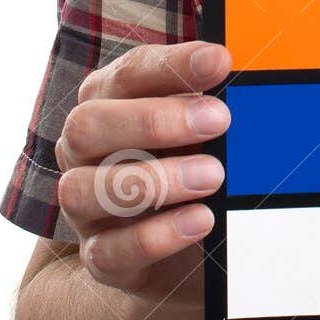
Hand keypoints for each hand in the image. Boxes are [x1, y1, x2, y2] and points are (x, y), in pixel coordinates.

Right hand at [55, 41, 231, 305]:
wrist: (187, 244)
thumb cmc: (193, 163)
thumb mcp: (205, 128)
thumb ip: (211, 100)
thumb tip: (236, 71)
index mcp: (107, 104)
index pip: (126, 74)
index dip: (171, 65)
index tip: (220, 61)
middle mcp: (84, 152)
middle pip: (86, 126)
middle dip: (152, 120)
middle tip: (219, 119)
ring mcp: (84, 208)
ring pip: (83, 190)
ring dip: (153, 180)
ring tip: (214, 176)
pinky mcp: (101, 257)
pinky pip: (109, 251)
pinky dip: (155, 236)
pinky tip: (201, 220)